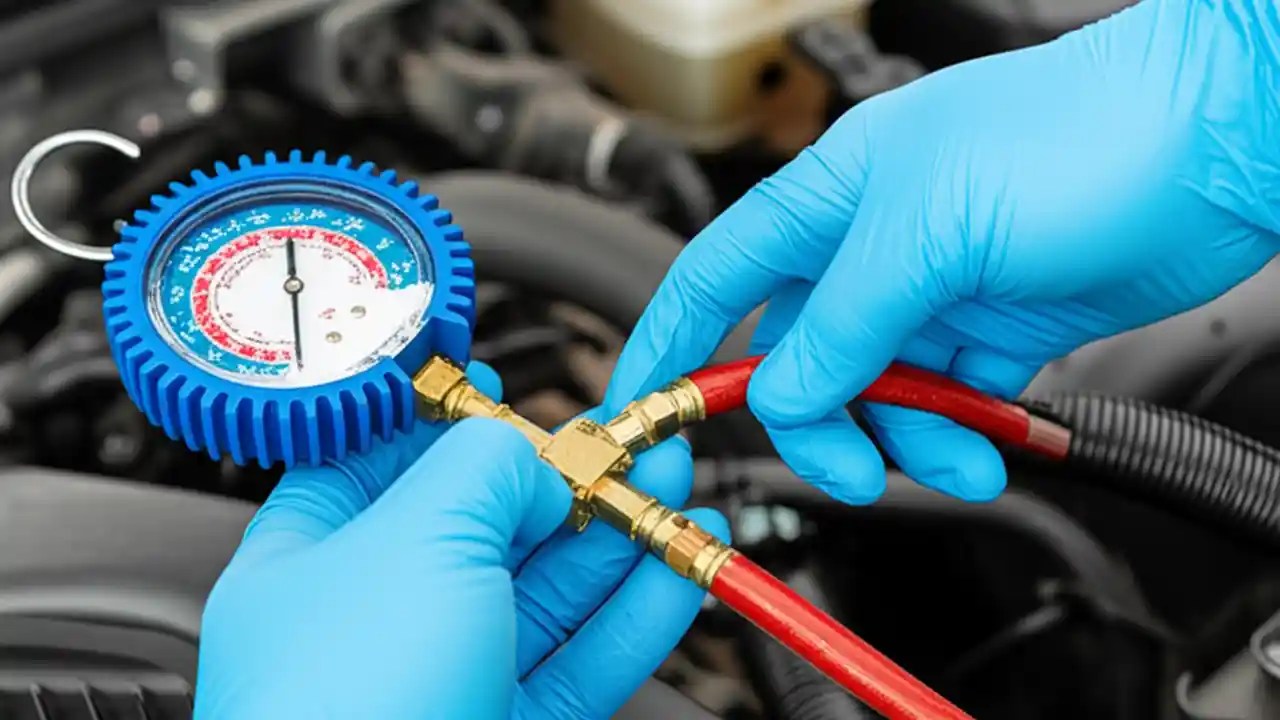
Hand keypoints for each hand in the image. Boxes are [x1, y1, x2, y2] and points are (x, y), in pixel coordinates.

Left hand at [195, 362, 726, 718]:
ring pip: (547, 591)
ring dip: (616, 535)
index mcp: (317, 556)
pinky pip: (581, 660)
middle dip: (566, 475)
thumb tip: (532, 458)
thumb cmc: (345, 706)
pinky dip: (632, 615)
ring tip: (674, 486)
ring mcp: (447, 677)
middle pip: (487, 522)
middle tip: (628, 440)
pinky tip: (676, 571)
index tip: (510, 390)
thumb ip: (482, 470)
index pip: (386, 459)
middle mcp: (380, 618)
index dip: (452, 420)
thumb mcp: (416, 540)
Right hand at [605, 0, 1279, 502]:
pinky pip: (947, 406)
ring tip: (946, 465)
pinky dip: (955, 441)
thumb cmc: (1078, 131)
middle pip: (797, 355)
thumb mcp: (929, 228)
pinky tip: (982, 454)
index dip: (671, 342)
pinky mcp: (994, 327)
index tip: (641, 408)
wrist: (1217, 139)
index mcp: (832, 198)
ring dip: (898, 442)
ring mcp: (933, 288)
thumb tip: (782, 392)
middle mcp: (872, 244)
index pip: (718, 275)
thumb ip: (845, 320)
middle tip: (846, 460)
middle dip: (812, 419)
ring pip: (873, 391)